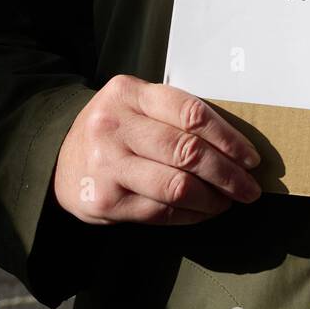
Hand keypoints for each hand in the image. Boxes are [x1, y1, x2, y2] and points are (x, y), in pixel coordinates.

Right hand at [53, 74, 260, 225]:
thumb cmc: (114, 129)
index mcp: (129, 93)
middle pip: (187, 152)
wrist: (59, 160)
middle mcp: (115, 126)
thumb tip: (234, 143)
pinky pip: (160, 212)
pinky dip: (190, 215)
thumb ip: (174, 114)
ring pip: (177, 186)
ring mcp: (108, 165)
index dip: (228, 138)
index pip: (191, 112)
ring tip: (229, 201)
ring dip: (213, 199)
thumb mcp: (135, 105)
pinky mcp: (105, 201)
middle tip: (249, 188)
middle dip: (228, 173)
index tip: (250, 157)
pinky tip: (203, 212)